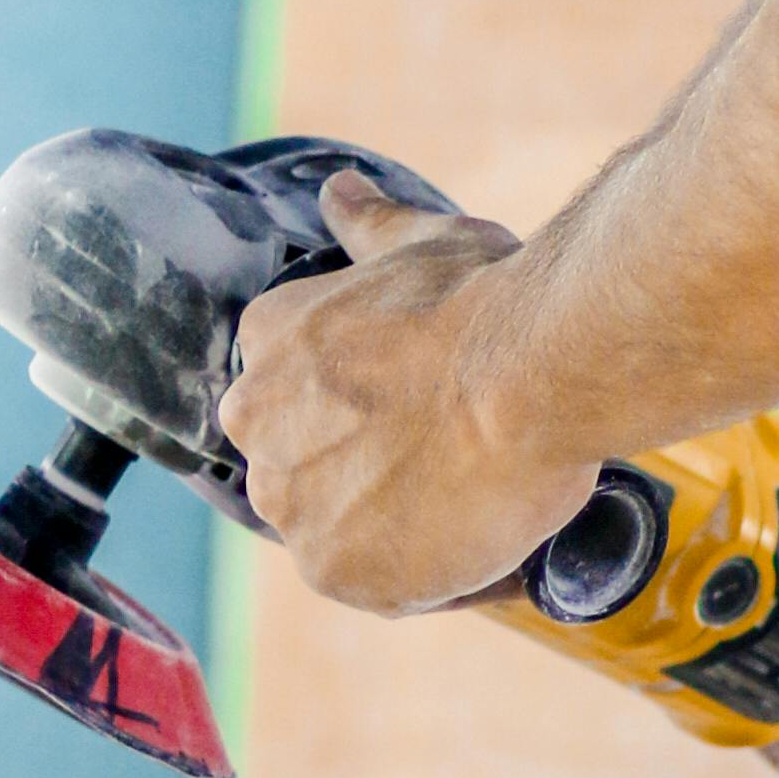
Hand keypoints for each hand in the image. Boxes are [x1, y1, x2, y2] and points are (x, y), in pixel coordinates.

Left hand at [218, 173, 597, 612]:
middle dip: (377, 466)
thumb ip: (370, 226)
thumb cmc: (480, 301)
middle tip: (458, 452)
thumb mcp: (417, 242)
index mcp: (265, 341)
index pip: (305, 395)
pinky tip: (485, 535)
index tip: (424, 409)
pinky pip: (384, 586)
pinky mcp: (332, 570)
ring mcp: (288, 501)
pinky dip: (435, 574)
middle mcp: (254, 423)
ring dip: (402, 524)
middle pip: (314, 465)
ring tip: (479, 495)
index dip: (372, 409)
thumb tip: (340, 191)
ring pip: (346, 529)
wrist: (523, 374)